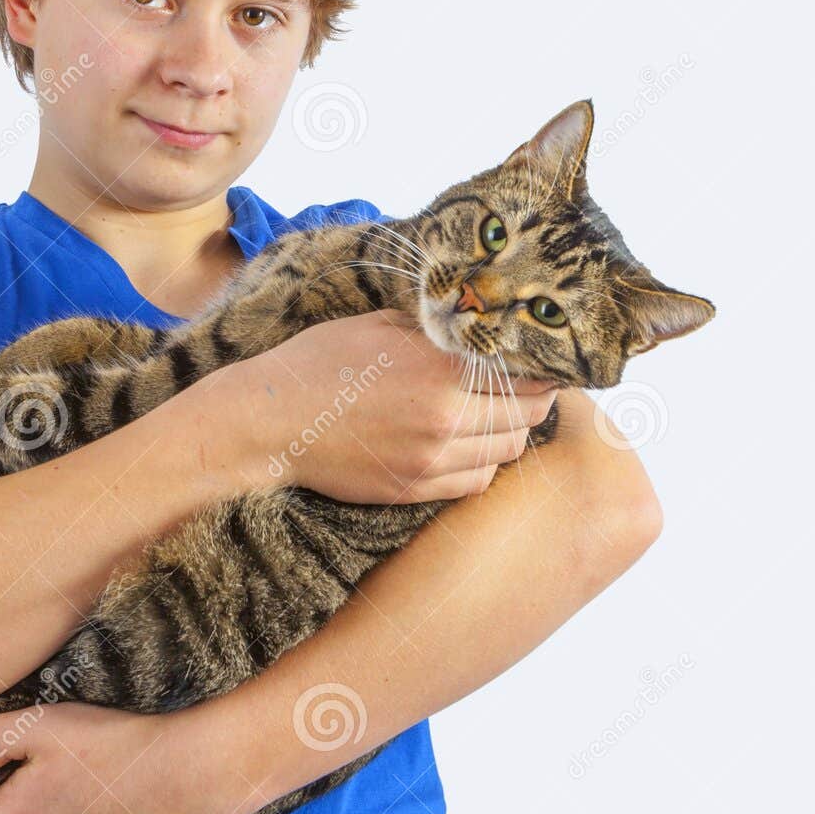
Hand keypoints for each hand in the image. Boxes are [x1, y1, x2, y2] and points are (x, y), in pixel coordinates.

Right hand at [234, 310, 556, 504]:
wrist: (270, 423)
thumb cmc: (317, 364)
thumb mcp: (375, 326)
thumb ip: (431, 329)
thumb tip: (473, 325)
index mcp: (437, 370)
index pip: (522, 374)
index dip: (543, 368)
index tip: (544, 362)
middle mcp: (443, 418)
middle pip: (526, 416)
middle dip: (536, 400)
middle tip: (533, 387)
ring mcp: (430, 461)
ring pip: (507, 451)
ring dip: (513, 432)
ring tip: (502, 415)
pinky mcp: (414, 489)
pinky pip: (476, 481)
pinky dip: (486, 463)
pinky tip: (472, 445)